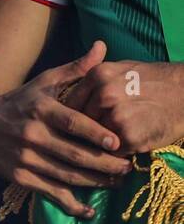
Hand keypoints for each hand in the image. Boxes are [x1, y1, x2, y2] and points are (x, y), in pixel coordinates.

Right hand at [0, 41, 130, 217]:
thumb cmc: (18, 103)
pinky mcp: (20, 176)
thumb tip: (101, 48)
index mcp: (38, 108)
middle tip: (128, 167)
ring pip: (66, 175)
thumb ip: (75, 70)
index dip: (94, 133)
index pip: (71, 122)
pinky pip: (50, 192)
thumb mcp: (42, 83)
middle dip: (105, 163)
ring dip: (95, 182)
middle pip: (73, 153)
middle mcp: (30, 133)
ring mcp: (24, 157)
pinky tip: (89, 209)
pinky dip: (71, 204)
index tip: (116, 141)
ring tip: (117, 181)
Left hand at [65, 58, 183, 154]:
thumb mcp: (120, 69)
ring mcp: (116, 116)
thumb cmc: (153, 81)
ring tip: (101, 147)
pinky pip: (111, 151)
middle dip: (82, 132)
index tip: (72, 125)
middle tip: (82, 140)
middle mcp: (103, 94)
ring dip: (97, 144)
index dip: (71, 116)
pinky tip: (121, 150)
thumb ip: (93, 80)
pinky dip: (114, 153)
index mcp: (97, 75)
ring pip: (93, 137)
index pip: (69, 103)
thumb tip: (70, 97)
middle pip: (79, 122)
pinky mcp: (130, 136)